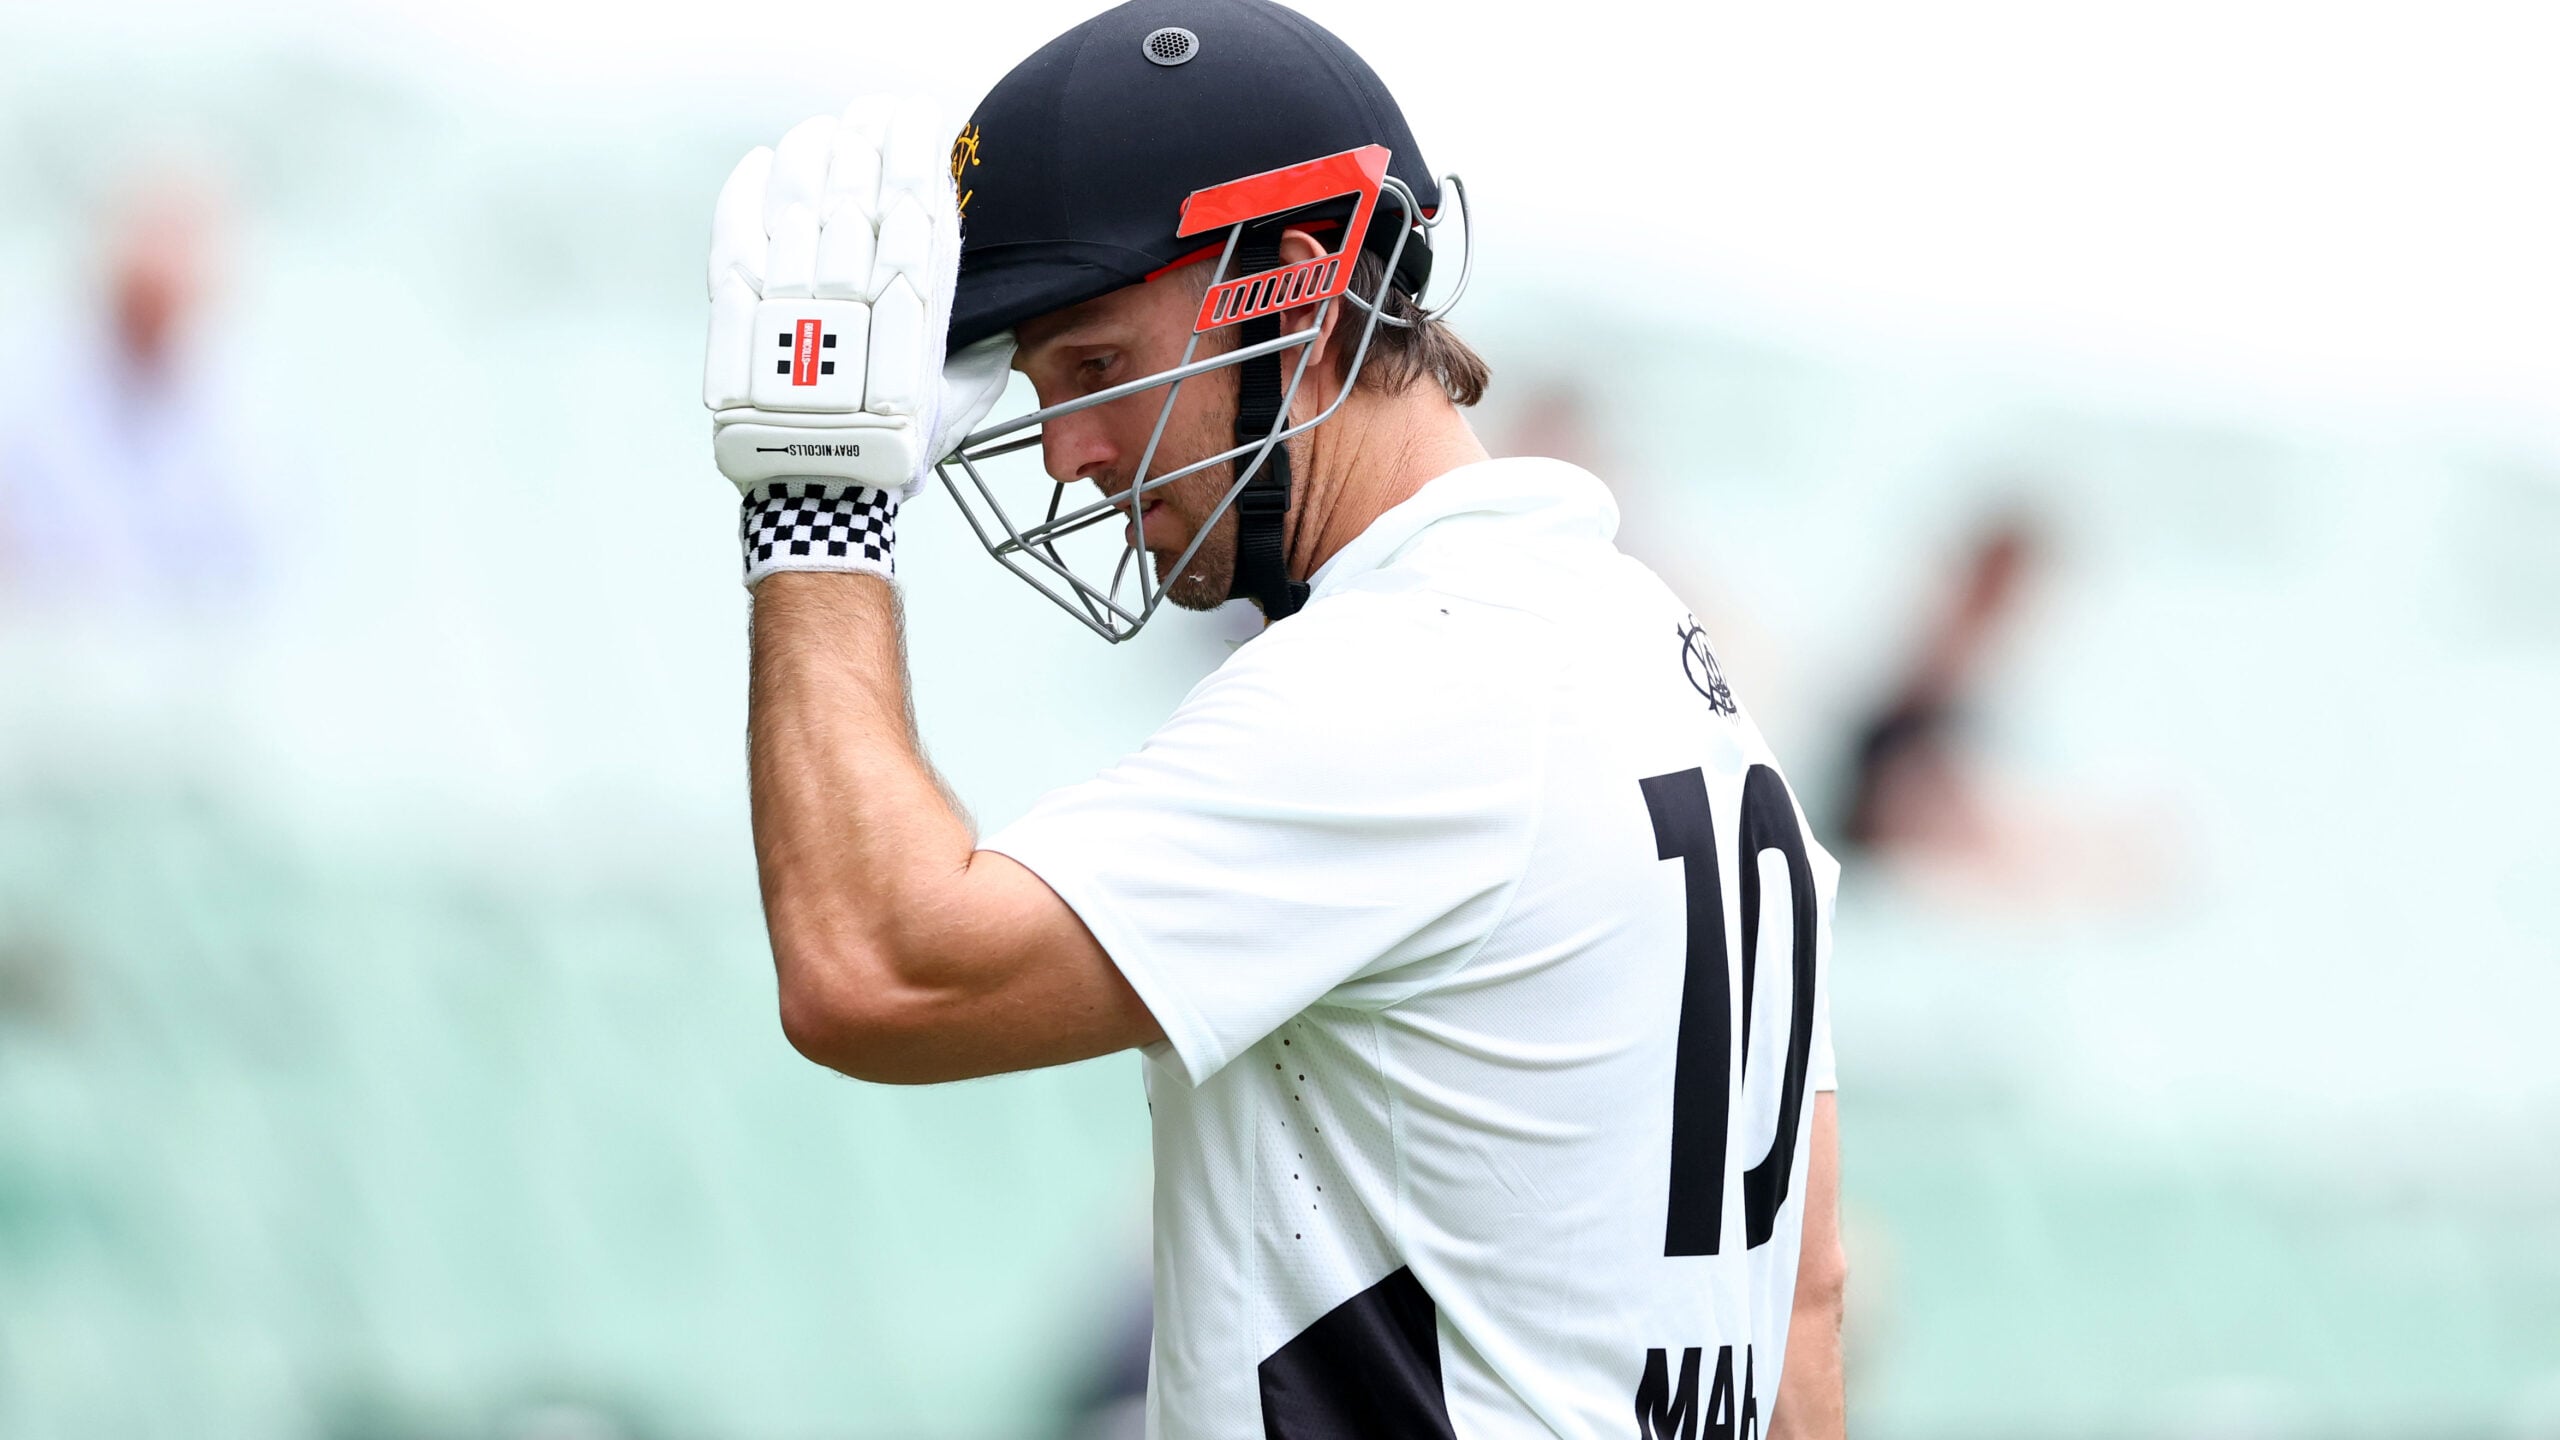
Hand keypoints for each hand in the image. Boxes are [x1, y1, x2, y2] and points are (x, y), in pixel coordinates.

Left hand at [703, 96, 1011, 583]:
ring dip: (813, 157)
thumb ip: (978, 346)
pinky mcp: (740, 318)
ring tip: (825, 130)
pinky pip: (738, 240)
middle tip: (873, 112)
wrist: (823, 497)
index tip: (916, 118)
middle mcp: (853, 306)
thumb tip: (995, 308)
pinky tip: (762, 165)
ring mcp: (790, 308)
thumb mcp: (958, 401)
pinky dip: (745, 198)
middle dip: (868, 141)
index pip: (918, 212)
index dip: (916, 154)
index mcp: (913, 320)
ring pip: (800, 208)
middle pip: (859, 197)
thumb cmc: (892, 453)